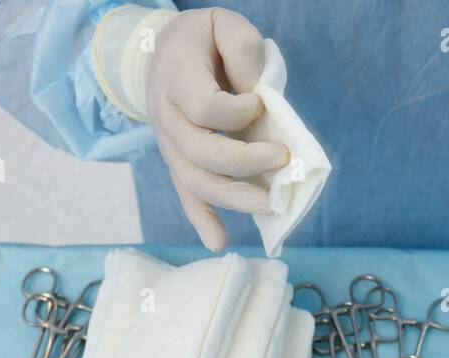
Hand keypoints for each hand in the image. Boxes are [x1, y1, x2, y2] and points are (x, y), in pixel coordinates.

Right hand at [146, 8, 288, 250]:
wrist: (166, 53)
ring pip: (195, 181)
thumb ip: (241, 49)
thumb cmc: (204, 41)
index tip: (259, 102)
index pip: (203, 108)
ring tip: (270, 206)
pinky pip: (186, 195)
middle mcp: (166, 116)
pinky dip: (202, 220)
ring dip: (234, 197)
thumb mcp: (223, 25)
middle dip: (244, 161)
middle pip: (199, 152)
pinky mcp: (178, 163)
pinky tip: (218, 242)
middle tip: (282, 160)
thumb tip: (259, 95)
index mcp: (176, 79)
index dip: (235, 111)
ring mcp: (170, 145)